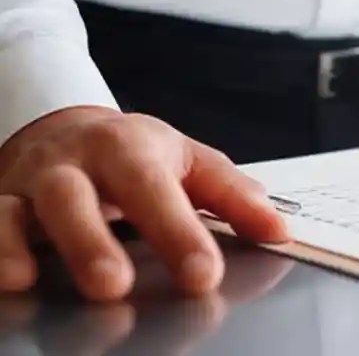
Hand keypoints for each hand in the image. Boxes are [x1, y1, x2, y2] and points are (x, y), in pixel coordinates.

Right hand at [0, 106, 288, 300]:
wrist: (60, 127)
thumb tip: (278, 230)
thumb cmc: (133, 154)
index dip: (179, 232)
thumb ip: (232, 195)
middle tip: (115, 285)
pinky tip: (3, 279)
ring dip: (20, 246)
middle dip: (92, 241)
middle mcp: (72, 166)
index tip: (204, 274)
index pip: (155, 190)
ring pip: (15, 212)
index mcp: (127, 149)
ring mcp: (28, 188)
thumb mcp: (187, 161)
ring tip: (29, 281)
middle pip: (76, 197)